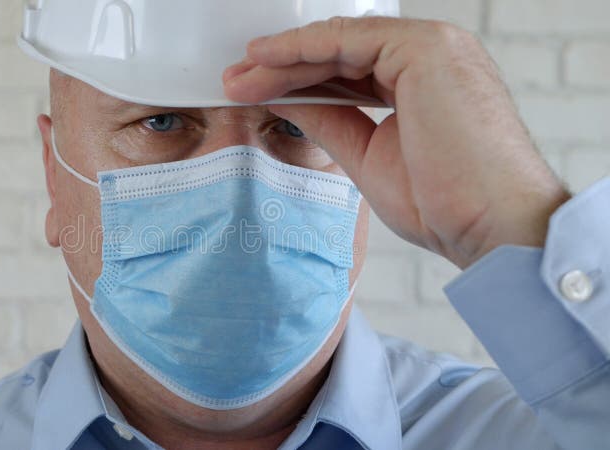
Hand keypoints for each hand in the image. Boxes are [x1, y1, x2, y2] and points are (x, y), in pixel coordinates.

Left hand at [223, 17, 569, 268]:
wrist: (489, 226)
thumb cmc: (444, 203)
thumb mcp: (366, 155)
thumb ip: (329, 121)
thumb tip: (287, 101)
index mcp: (423, 82)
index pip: (348, 69)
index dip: (298, 79)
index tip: (256, 92)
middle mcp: (431, 57)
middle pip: (339, 53)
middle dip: (282, 68)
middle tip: (235, 82)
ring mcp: (433, 47)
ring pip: (338, 43)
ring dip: (283, 59)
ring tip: (239, 78)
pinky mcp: (426, 48)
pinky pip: (346, 40)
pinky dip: (301, 49)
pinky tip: (266, 62)